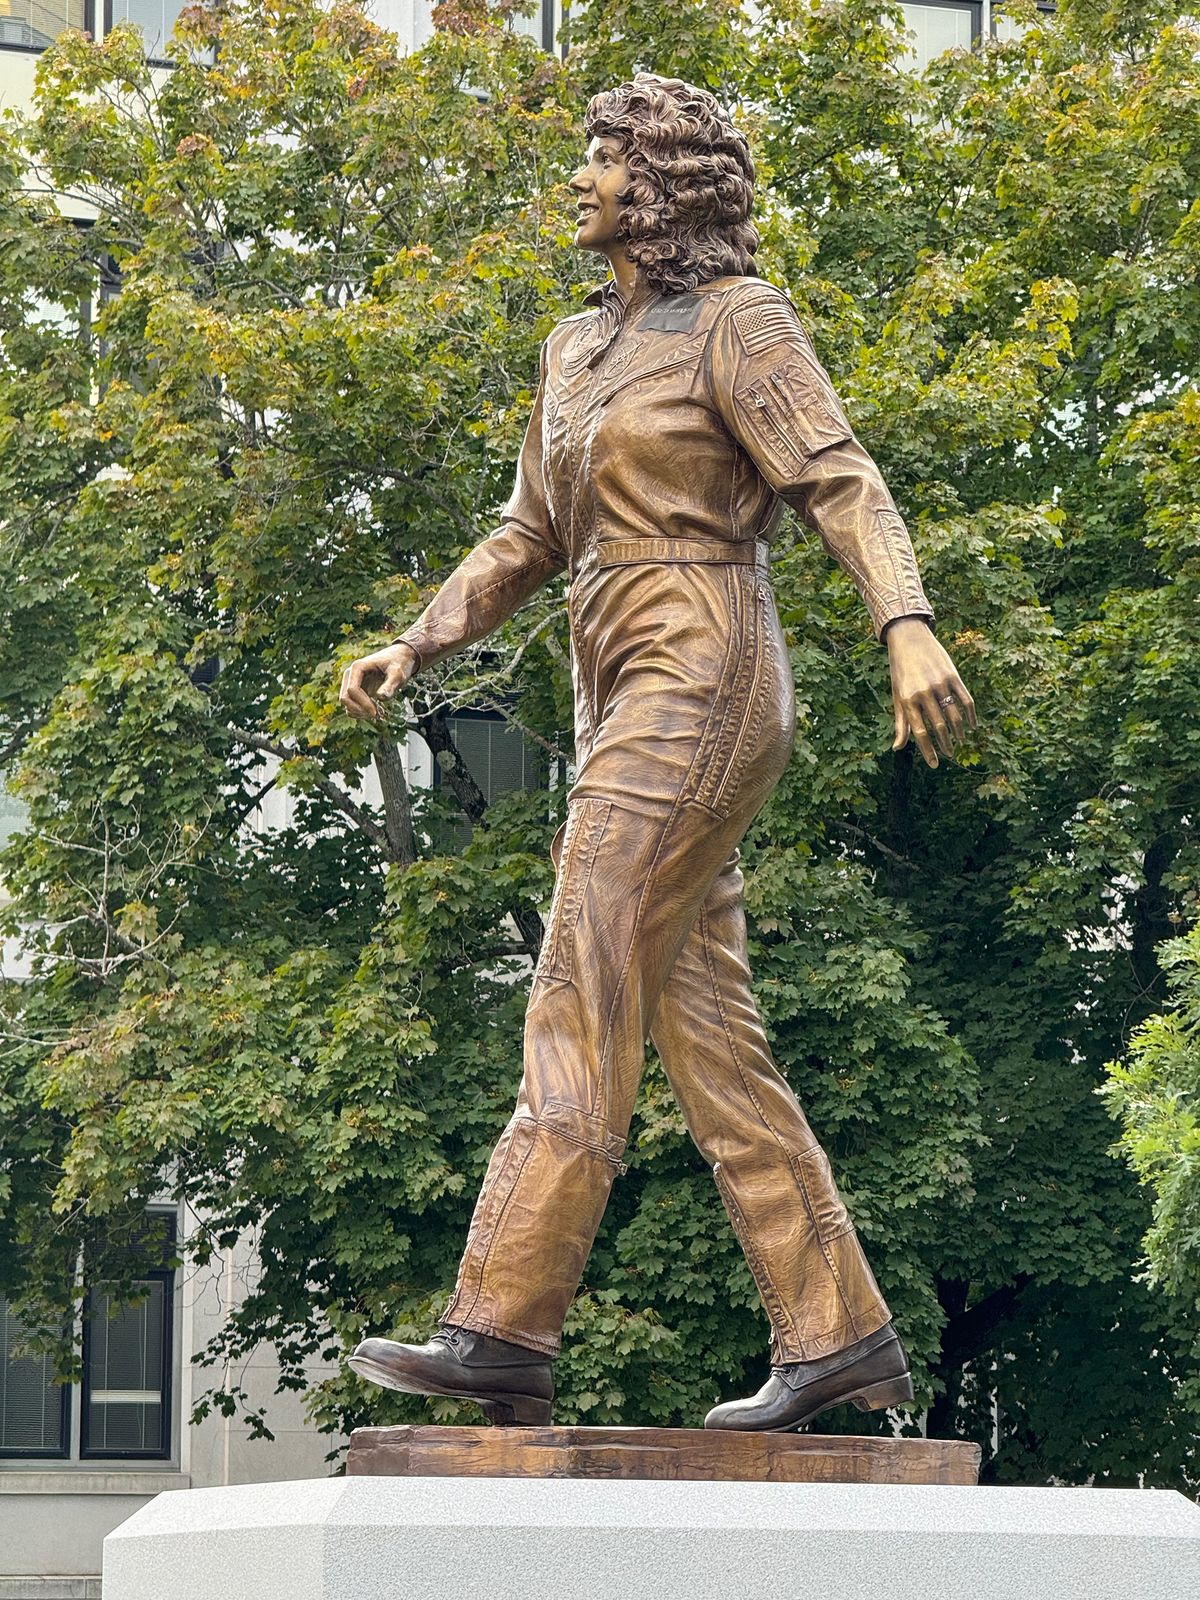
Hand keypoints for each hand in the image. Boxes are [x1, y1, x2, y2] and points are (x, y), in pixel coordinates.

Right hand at [339, 641, 418, 723]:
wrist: (400, 658)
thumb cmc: (399, 663)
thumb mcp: (398, 674)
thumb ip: (390, 685)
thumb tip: (381, 697)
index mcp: (357, 667)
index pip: (351, 690)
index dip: (363, 703)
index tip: (377, 712)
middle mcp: (351, 674)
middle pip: (344, 698)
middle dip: (359, 710)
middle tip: (377, 715)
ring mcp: (352, 682)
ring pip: (346, 703)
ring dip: (360, 712)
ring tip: (379, 713)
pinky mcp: (357, 690)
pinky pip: (351, 705)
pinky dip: (361, 712)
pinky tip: (376, 711)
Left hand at [884, 617, 975, 767]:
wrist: (909, 639)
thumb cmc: (901, 672)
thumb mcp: (897, 696)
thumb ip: (900, 722)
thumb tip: (897, 748)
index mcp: (907, 700)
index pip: (919, 732)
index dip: (928, 751)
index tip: (935, 765)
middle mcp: (923, 692)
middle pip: (939, 726)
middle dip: (946, 744)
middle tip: (950, 754)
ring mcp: (939, 683)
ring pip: (954, 715)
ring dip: (959, 732)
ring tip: (960, 741)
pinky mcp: (953, 675)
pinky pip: (966, 700)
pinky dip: (971, 715)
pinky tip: (972, 725)